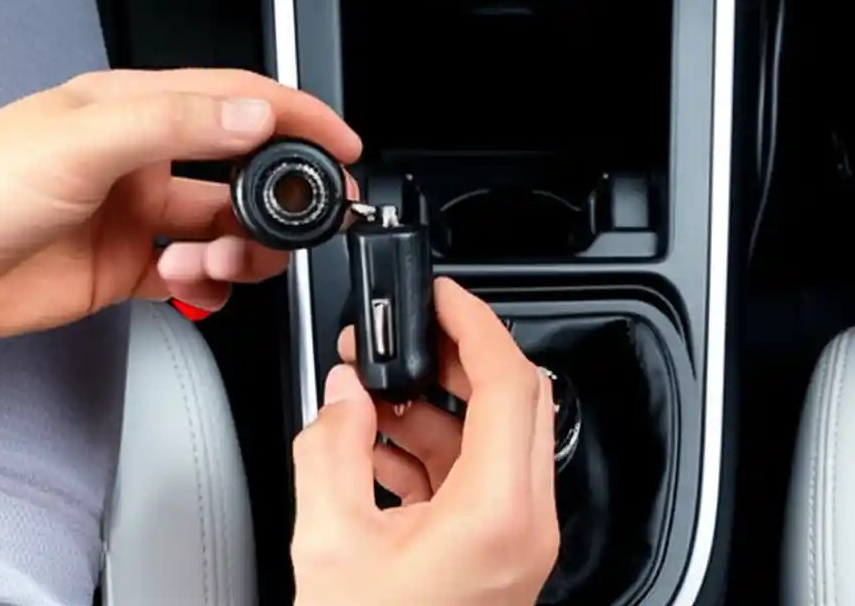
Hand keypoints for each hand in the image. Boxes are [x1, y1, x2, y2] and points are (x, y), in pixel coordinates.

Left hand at [0, 68, 359, 343]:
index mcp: (134, 110)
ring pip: (224, 226)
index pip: (236, 100)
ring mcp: (136, 215)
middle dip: (281, 194)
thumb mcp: (83, 139)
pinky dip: (208, 282)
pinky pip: (194, 274)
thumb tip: (250, 118)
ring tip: (217, 257)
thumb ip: (175, 125)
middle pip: (241, 169)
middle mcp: (142, 159)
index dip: (296, 117)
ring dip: (239, 245)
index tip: (339, 143)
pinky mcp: (126, 266)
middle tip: (310, 220)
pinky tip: (191, 281)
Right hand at [291, 277, 559, 605]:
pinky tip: (382, 450)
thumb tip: (340, 396)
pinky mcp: (503, 556)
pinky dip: (439, 452)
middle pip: (518, 403)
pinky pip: (483, 478)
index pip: (510, 383)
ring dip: (442, 410)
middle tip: (405, 341)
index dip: (475, 326)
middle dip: (457, 362)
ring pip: (499, 440)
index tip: (443, 299)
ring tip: (376, 400)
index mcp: (497, 514)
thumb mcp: (328, 541)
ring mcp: (520, 543)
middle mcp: (526, 525)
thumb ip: (331, 448)